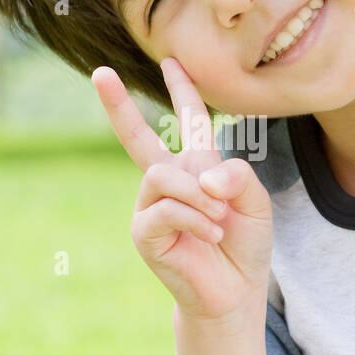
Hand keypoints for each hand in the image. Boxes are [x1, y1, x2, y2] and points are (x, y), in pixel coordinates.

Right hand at [91, 57, 273, 320]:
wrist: (234, 293)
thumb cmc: (244, 247)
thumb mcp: (255, 203)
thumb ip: (237, 176)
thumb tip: (203, 173)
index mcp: (197, 169)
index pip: (188, 122)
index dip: (183, 91)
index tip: (172, 61)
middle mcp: (168, 183)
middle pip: (137, 138)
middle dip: (118, 105)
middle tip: (100, 72)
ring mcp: (151, 208)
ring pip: (162, 175)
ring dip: (197, 196)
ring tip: (219, 220)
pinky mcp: (144, 232)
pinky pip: (163, 208)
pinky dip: (193, 218)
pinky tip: (211, 235)